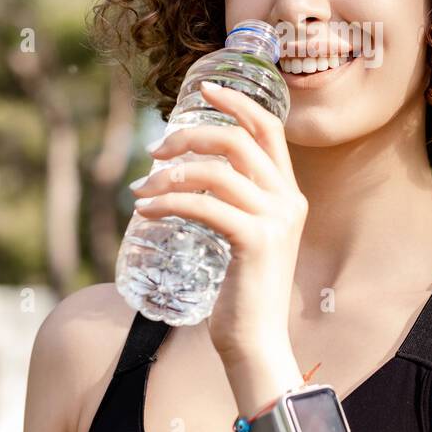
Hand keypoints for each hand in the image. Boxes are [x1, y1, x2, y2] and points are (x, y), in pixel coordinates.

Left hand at [133, 81, 306, 362]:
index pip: (269, 128)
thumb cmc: (243, 293)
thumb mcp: (247, 237)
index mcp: (289, 194)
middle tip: (155, 151)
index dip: (237, 102)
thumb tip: (189, 175)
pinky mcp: (255, 242)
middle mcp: (288, 200)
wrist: (257, 342)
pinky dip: (169, 202)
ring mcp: (275, 221)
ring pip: (217, 171)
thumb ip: (234, 204)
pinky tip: (146, 211)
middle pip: (239, 139)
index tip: (204, 89)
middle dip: (190, 136)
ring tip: (142, 190)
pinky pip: (204, 206)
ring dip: (170, 175)